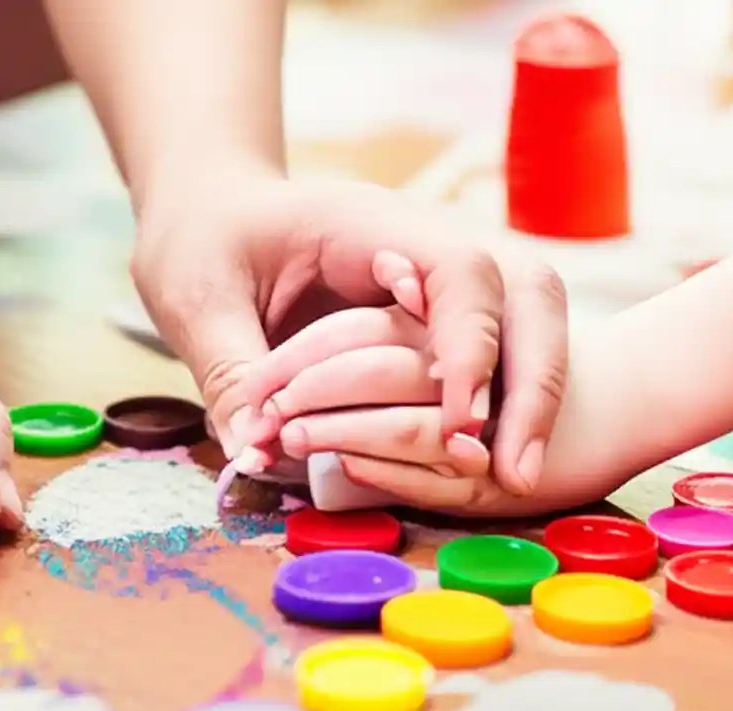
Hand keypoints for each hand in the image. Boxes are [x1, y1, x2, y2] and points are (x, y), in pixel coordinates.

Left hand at [132, 171, 568, 494]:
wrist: (208, 211)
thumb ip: (230, 373)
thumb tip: (259, 454)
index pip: (456, 268)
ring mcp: (436, 277)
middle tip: (515, 470)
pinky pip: (494, 349)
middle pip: (524, 290)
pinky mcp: (431, 314)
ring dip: (532, 393)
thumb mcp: (199, 300)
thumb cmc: (203, 242)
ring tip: (516, 476)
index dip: (469, 344)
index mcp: (368, 223)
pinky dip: (503, 400)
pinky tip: (492, 461)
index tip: (459, 421)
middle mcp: (422, 243)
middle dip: (533, 378)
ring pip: (527, 319)